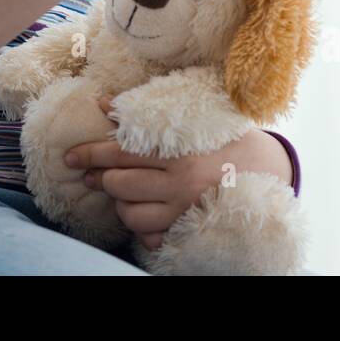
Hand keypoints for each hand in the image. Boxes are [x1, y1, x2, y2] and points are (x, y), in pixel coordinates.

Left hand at [64, 97, 293, 250]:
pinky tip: (144, 211)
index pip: (121, 152)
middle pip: (119, 185)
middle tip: (89, 173)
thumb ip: (148, 113)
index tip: (69, 156)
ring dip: (119, 202)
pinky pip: (150, 236)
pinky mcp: (189, 230)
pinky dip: (141, 226)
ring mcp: (185, 211)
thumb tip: (105, 104)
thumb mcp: (193, 118)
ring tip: (120, 191)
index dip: (90, 153)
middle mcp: (180, 184)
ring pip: (130, 214)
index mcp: (179, 151)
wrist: (270, 171)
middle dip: (99, 178)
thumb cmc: (227, 138)